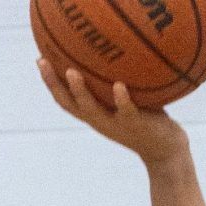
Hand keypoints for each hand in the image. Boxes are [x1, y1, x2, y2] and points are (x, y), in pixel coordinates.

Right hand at [37, 62, 186, 167]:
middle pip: (70, 103)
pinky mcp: (136, 125)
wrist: (165, 151)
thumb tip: (114, 53)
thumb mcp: (127, 101)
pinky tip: (119, 85)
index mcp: (95, 114)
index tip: (40, 59)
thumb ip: (117, 83)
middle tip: (43, 62)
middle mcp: (100, 120)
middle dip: (54, 84)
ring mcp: (116, 124)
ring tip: (72, 72)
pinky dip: (121, 99)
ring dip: (80, 92)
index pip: (66, 99)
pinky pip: (126, 111)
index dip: (51, 82)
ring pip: (92, 110)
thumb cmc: (147, 121)